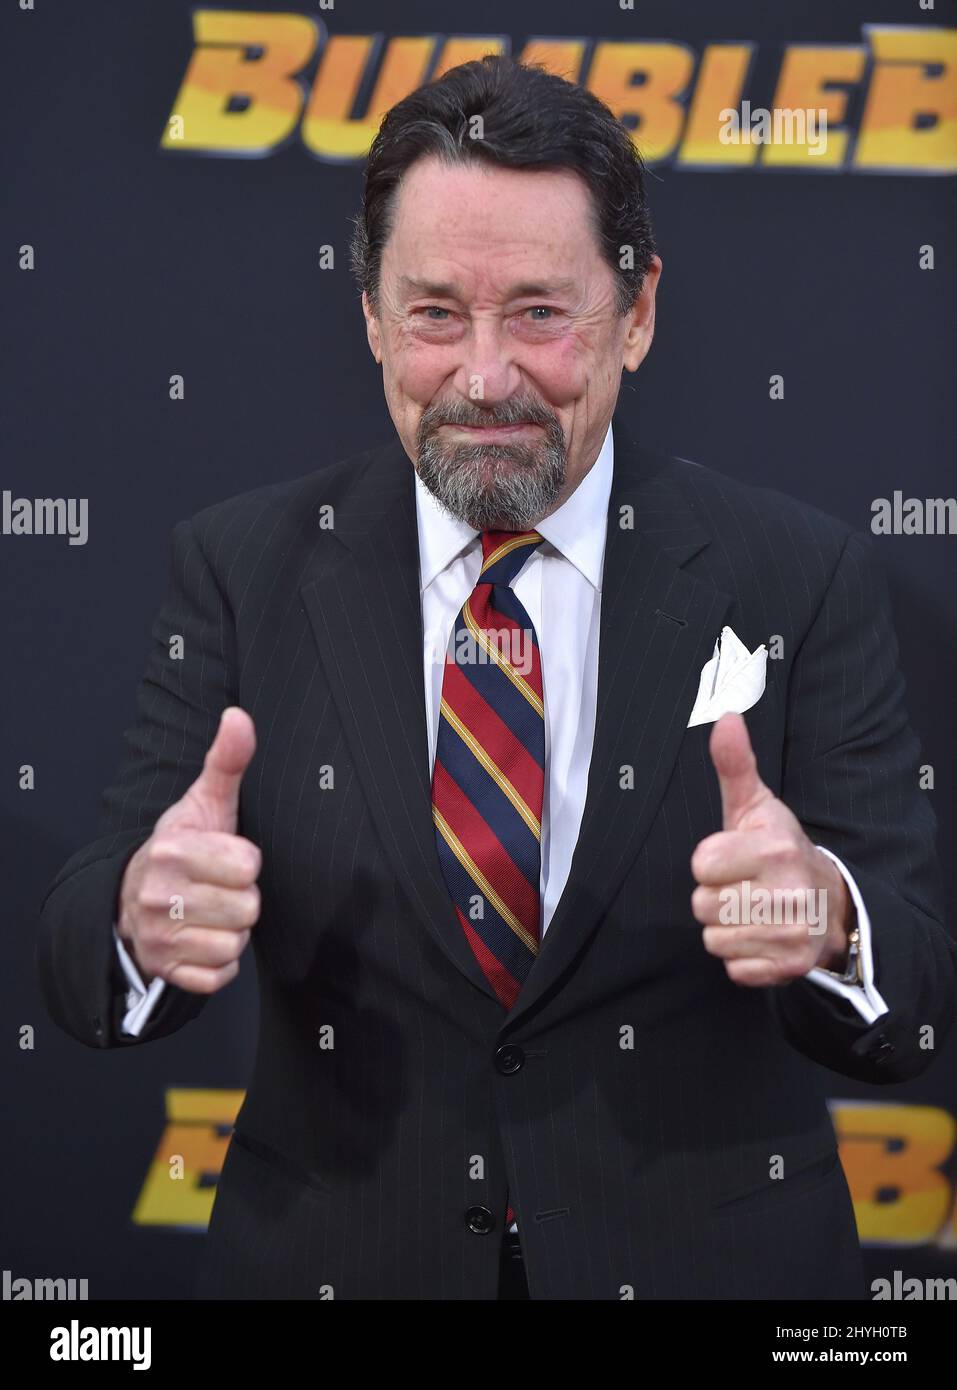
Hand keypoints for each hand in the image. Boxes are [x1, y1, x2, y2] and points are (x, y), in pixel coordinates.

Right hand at [117, 707, 260, 992]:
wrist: (133, 898)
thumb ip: (226, 760)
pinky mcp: (166, 971)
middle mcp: (157, 895)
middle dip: (242, 897)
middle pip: (248, 907)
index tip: (225, 857)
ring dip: (232, 929)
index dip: (245, 861)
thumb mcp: (204, 802)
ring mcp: (158, 938)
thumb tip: (240, 716)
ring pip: (236, 942)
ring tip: (211, 910)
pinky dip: (220, 962)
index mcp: (170, 850)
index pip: (248, 864)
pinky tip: (204, 937)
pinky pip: (220, 975)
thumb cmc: (182, 847)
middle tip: (218, 886)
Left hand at [690, 712, 852, 987]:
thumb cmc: (780, 851)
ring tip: (753, 911)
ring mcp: (792, 933)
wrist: (830, 904)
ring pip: (713, 938)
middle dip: (716, 897)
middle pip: (702, 905)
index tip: (734, 859)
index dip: (711, 862)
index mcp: (775, 849)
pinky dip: (741, 957)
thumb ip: (735, 764)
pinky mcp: (790, 968)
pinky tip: (761, 938)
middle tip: (746, 887)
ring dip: (726, 928)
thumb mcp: (757, 806)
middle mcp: (788, 892)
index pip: (701, 864)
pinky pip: (733, 968)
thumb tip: (726, 718)